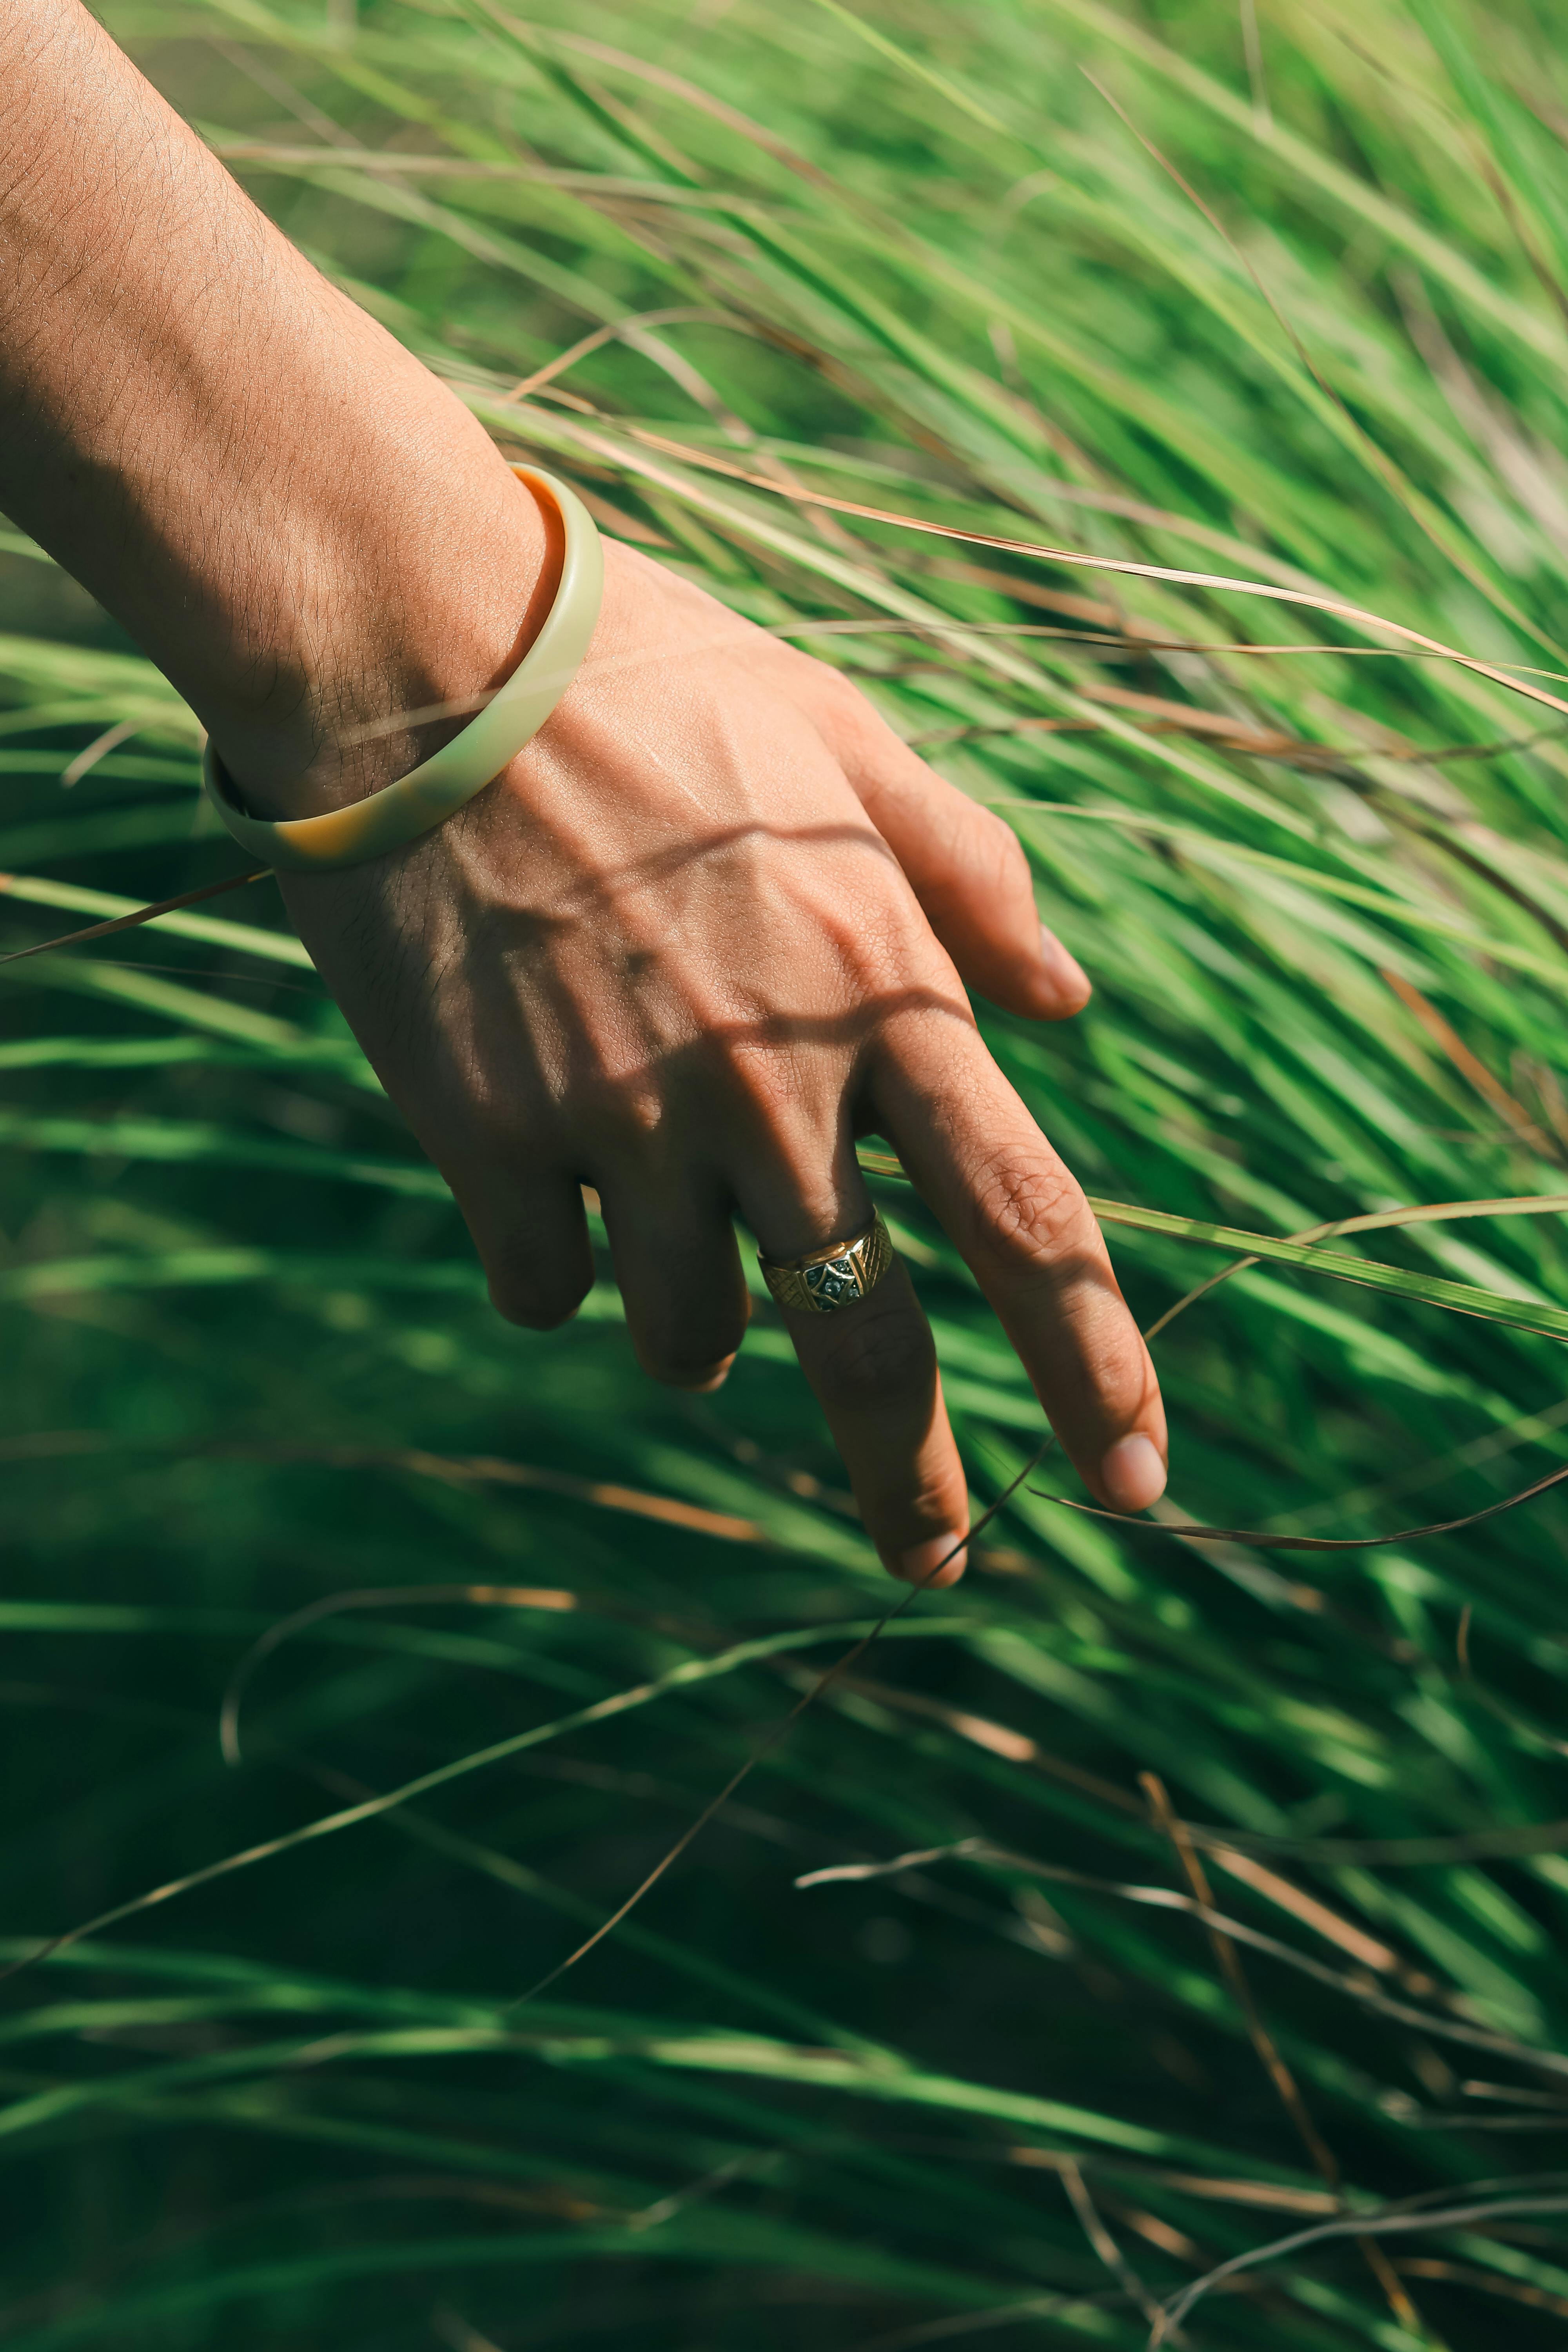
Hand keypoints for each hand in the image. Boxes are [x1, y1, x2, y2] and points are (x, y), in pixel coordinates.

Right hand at [269, 531, 1168, 1583]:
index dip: (1095, 1369)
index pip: (1028, 1223)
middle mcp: (771, 1086)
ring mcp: (626, 1123)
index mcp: (883, 991)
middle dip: (911, 1478)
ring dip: (700, 1324)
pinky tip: (543, 1180)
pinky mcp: (490, 1138)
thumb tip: (1066, 1004)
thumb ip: (970, 878)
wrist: (420, 652)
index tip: (1136, 1481)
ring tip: (675, 1241)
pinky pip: (548, 1285)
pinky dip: (558, 1265)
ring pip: (693, 1334)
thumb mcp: (846, 739)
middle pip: (870, 1344)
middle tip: (938, 1561)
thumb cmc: (649, 679)